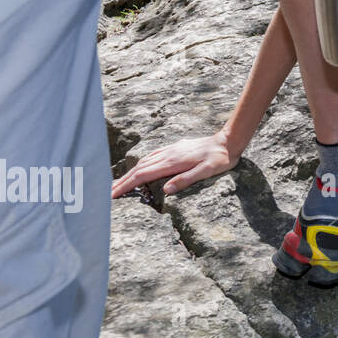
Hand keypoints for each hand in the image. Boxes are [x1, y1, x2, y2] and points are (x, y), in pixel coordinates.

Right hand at [111, 130, 240, 197]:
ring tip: (120, 183)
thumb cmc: (220, 159)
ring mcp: (172, 150)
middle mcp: (169, 154)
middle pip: (139, 168)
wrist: (228, 141)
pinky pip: (153, 155)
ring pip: (145, 161)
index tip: (114, 195)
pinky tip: (141, 167)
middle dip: (123, 181)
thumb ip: (186, 179)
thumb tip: (166, 190)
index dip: (127, 185)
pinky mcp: (176, 148)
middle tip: (109, 193)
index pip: (143, 175)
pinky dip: (142, 163)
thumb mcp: (207, 172)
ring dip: (130, 172)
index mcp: (173, 162)